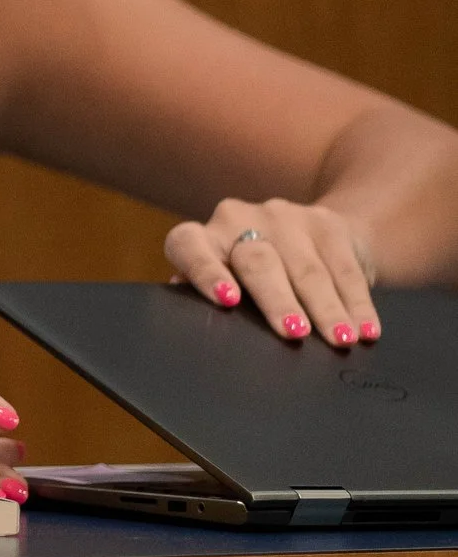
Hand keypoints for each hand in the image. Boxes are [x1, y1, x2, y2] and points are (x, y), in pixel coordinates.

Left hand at [165, 199, 378, 348]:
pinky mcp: (326, 223)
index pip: (191, 248)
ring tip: (340, 340)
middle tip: (294, 333)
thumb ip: (209, 301)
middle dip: (278, 301)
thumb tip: (193, 323)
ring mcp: (283, 216)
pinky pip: (345, 269)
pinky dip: (357, 303)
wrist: (309, 235)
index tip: (226, 300)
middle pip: (258, 262)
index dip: (205, 272)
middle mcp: (238, 219)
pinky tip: (365, 328)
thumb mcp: (228, 285)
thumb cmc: (254, 278)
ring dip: (326, 310)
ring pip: (307, 269)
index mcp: (204, 238)